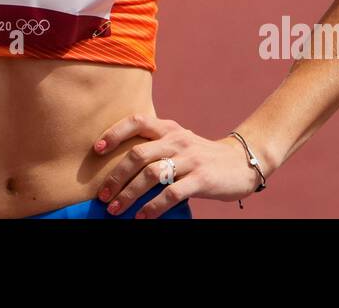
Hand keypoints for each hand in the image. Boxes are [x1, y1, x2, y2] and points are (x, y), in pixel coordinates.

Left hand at [92, 114, 264, 217]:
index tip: (97, 150)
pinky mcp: (202, 178)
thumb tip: (120, 166)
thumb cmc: (201, 156)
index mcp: (169, 128)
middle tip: (102, 195)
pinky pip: (171, 194)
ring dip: (129, 195)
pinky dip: (153, 207)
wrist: (241, 163)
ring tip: (115, 210)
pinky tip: (142, 217)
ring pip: (151, 175)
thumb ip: (155, 146)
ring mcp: (190, 159)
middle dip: (116, 176)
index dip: (114, 133)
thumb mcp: (179, 142)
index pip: (137, 121)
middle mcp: (177, 139)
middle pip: (138, 154)